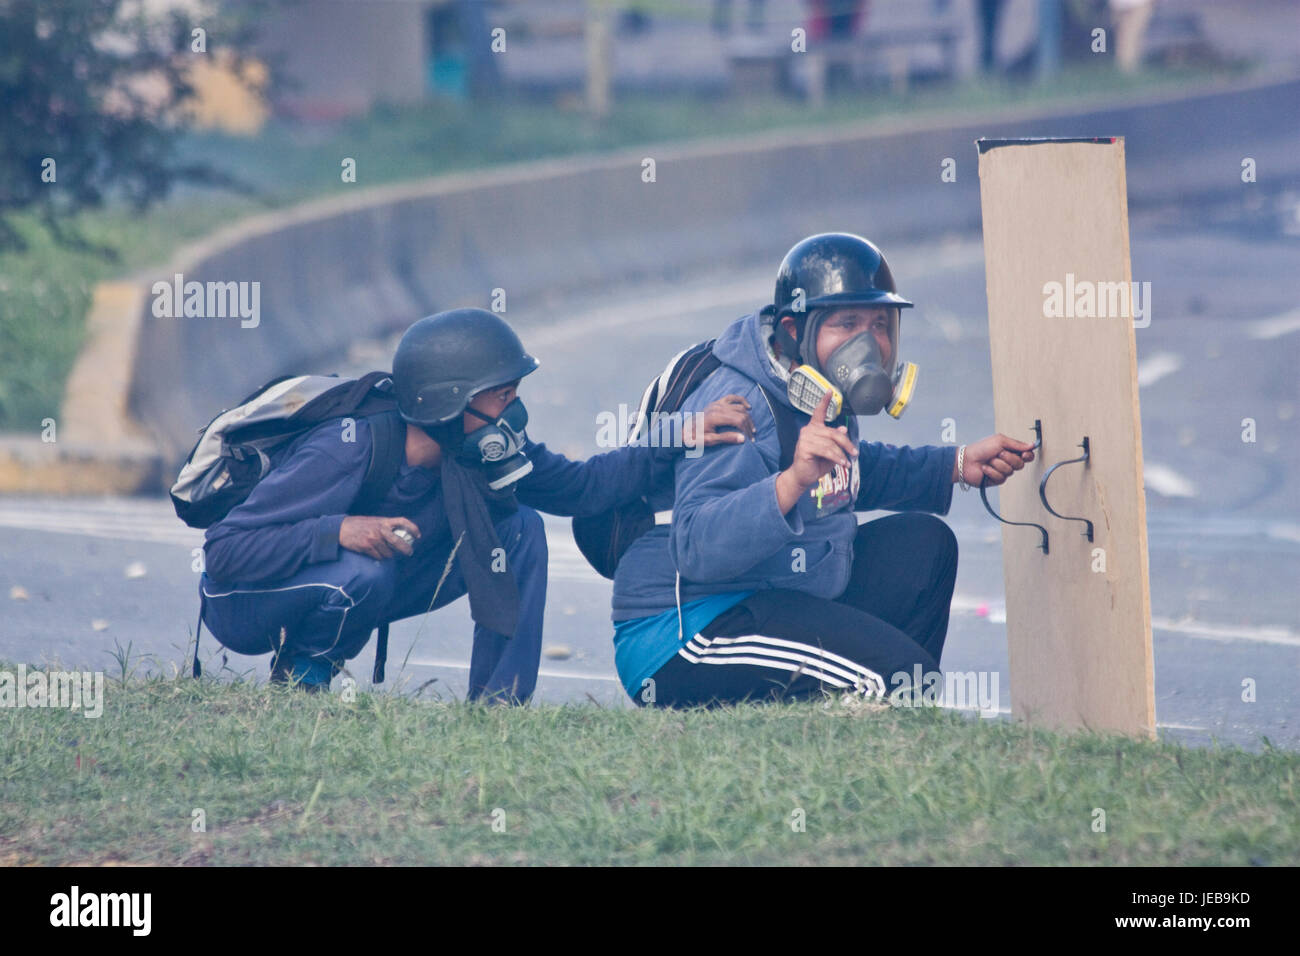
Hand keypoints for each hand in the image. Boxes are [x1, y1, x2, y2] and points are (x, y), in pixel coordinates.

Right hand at [340, 516, 420, 559]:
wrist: (341, 528)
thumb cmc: (359, 525)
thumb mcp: (374, 521)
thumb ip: (386, 526)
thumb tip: (399, 536)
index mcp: (383, 521)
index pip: (402, 522)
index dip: (413, 528)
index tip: (418, 535)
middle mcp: (380, 530)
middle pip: (399, 542)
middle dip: (406, 549)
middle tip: (409, 552)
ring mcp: (373, 539)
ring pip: (389, 553)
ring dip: (388, 555)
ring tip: (384, 551)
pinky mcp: (367, 547)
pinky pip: (379, 557)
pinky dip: (379, 557)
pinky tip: (375, 553)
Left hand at [684, 394, 754, 447]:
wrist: (684, 431)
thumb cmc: (696, 438)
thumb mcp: (710, 441)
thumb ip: (727, 438)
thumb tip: (743, 439)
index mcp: (716, 417)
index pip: (739, 421)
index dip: (747, 430)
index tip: (750, 440)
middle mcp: (718, 407)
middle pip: (741, 414)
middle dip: (749, 425)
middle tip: (752, 437)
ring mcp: (717, 403)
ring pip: (739, 406)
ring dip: (748, 416)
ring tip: (752, 428)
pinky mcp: (717, 403)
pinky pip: (732, 397)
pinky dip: (741, 401)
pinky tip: (748, 407)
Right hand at [776, 391, 856, 511]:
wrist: (803, 477)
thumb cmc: (816, 463)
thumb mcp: (830, 451)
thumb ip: (836, 440)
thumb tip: (843, 429)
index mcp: (814, 428)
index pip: (819, 412)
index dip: (825, 401)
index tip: (830, 391)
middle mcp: (808, 430)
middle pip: (833, 433)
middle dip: (846, 443)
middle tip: (854, 453)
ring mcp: (805, 438)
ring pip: (830, 443)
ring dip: (841, 454)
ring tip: (847, 463)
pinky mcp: (805, 447)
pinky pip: (826, 451)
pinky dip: (836, 458)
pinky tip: (842, 464)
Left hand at [958, 434, 1035, 486]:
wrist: (966, 460)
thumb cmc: (981, 448)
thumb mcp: (999, 441)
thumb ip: (1016, 444)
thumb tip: (1032, 445)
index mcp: (1010, 451)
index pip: (1027, 455)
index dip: (1028, 456)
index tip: (1024, 454)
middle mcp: (1008, 461)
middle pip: (1020, 464)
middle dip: (1009, 458)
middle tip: (998, 454)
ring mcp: (1003, 471)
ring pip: (1010, 471)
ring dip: (998, 464)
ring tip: (989, 461)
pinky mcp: (997, 480)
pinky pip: (1001, 478)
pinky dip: (991, 472)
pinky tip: (984, 468)